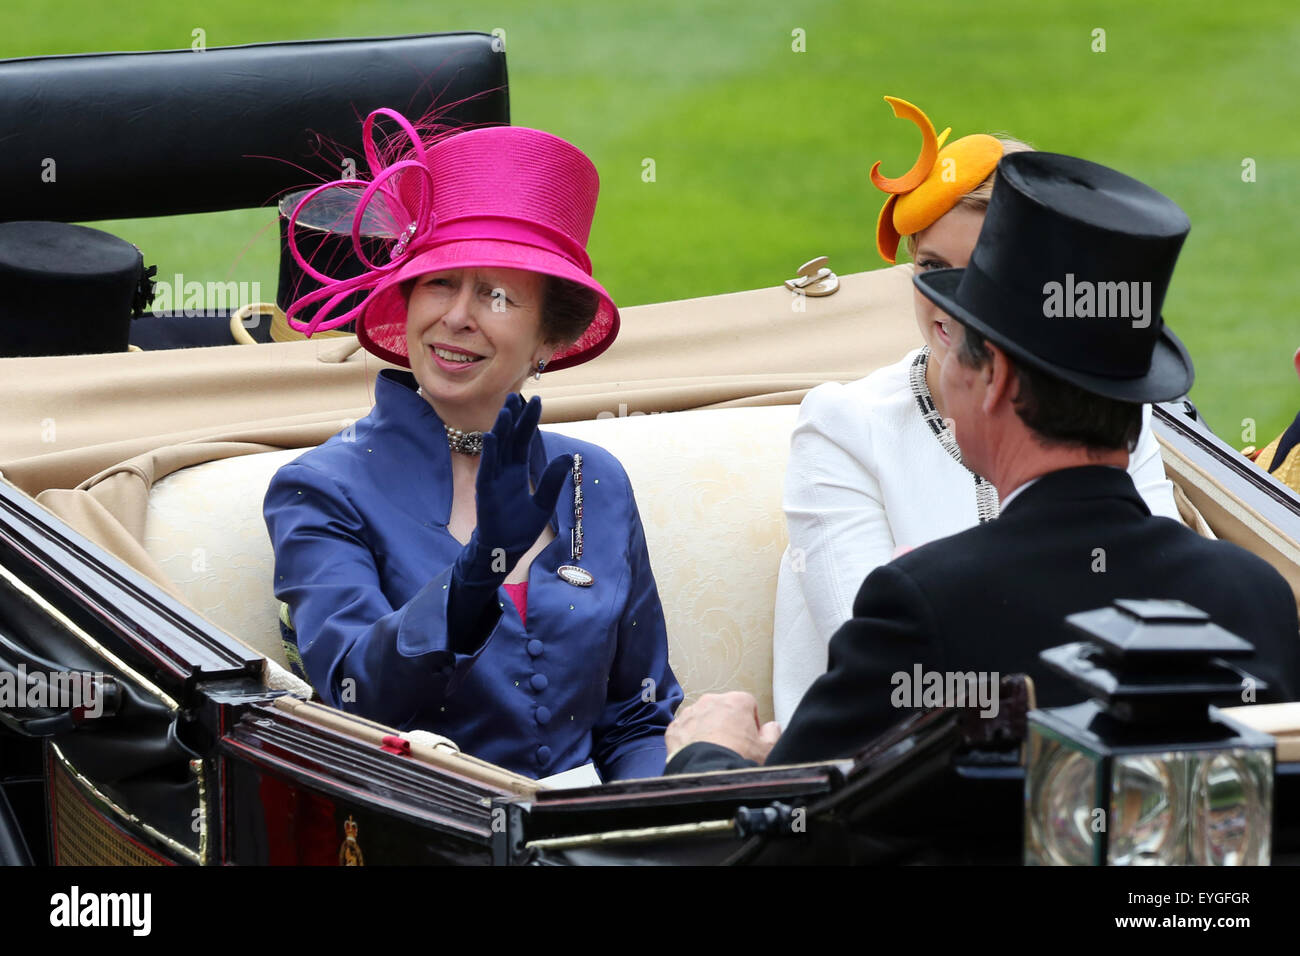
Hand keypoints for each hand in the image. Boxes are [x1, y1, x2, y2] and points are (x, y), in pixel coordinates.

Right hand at [472, 393, 571, 567]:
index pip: (524, 440)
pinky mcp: (485, 491)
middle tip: (516, 395)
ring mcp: (493, 479)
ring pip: (497, 449)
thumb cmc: (520, 527)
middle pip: (509, 438)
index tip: (537, 401)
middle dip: (513, 417)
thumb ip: (553, 479)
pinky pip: (487, 468)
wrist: (505, 550)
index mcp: (517, 471)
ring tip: (506, 409)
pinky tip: (492, 436)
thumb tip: (568, 455)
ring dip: (501, 429)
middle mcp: (504, 471)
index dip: (529, 421)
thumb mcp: (544, 502)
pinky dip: (490, 452)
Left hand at [665, 692, 780, 764]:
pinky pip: (684, 730)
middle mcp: (711, 701)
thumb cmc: (737, 759)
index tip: (751, 736)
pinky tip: (698, 753)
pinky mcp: (675, 727)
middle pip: (723, 708)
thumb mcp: (767, 749)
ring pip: (702, 717)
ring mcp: (690, 713)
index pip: (748, 704)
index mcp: (736, 701)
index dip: (751, 721)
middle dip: (727, 723)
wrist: (706, 774)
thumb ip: (773, 733)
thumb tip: (772, 728)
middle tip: (732, 745)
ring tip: (713, 751)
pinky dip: (689, 739)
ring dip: (707, 729)